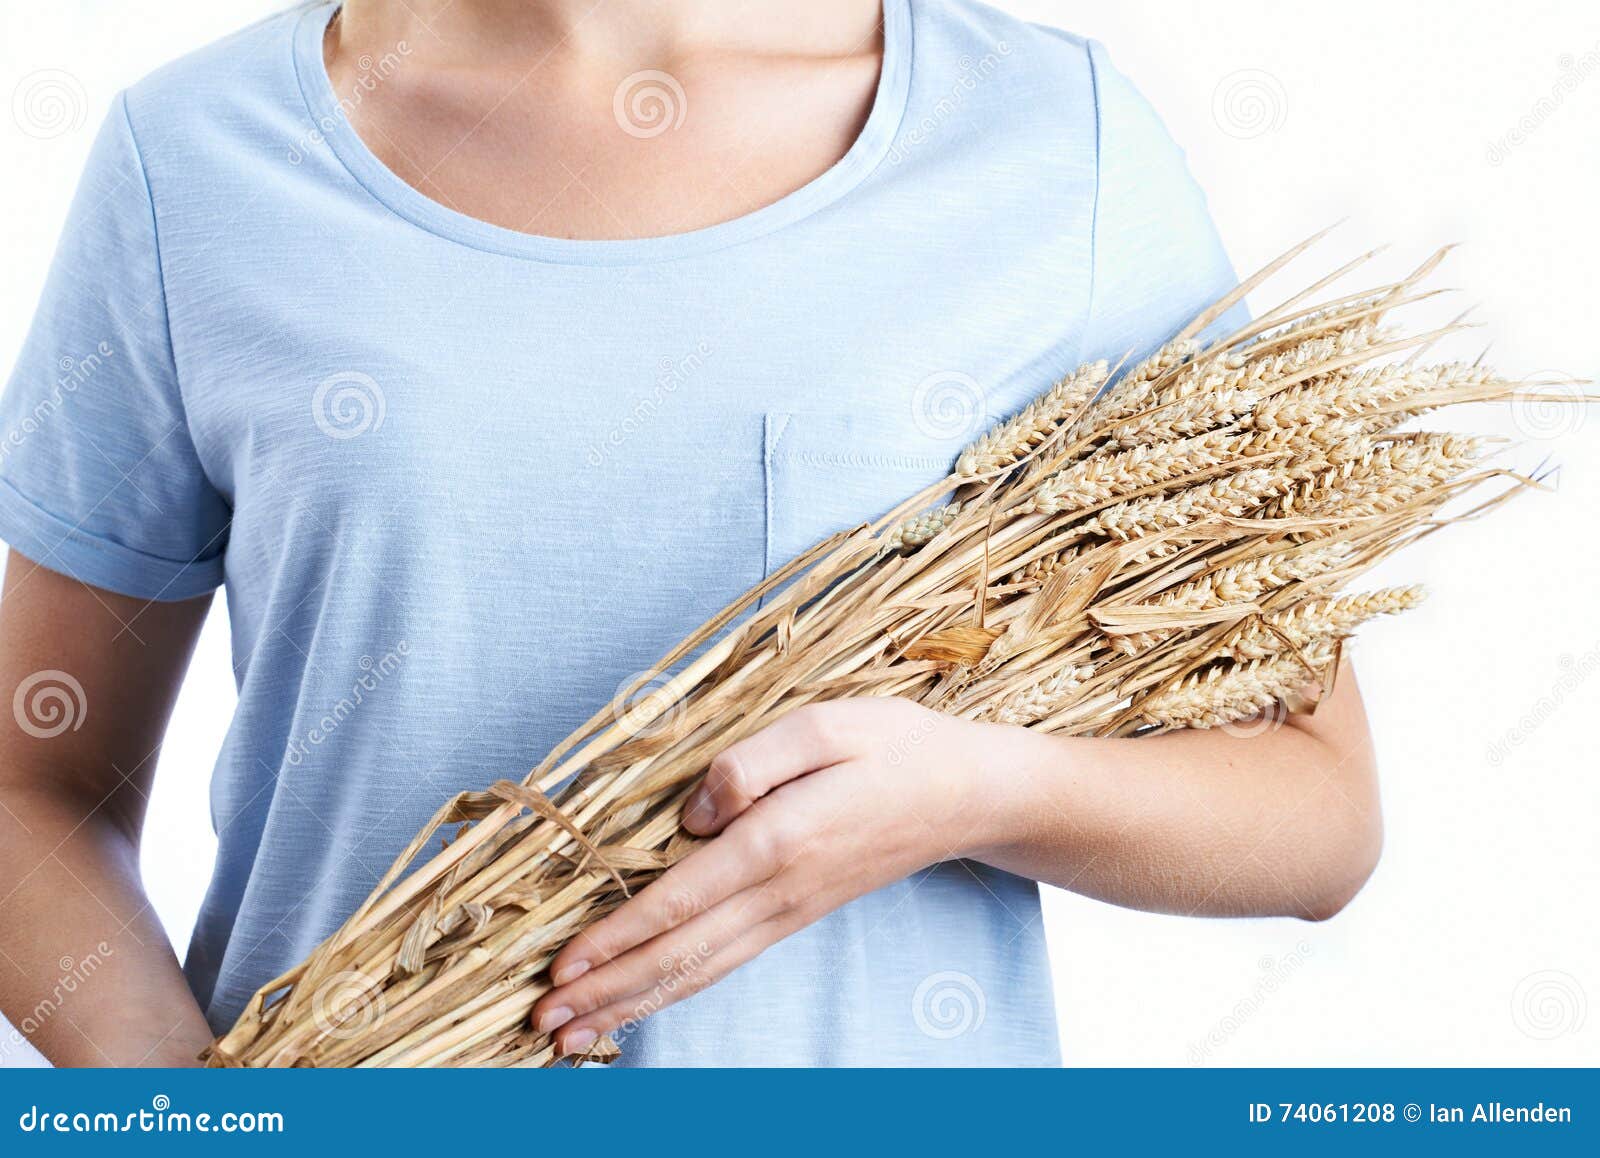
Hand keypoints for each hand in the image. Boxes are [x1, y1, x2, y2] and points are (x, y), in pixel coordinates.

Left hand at [530, 697, 1001, 1055]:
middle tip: (543, 1020)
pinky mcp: (797, 913)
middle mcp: (781, 889)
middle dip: (608, 991)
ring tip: (575, 1032)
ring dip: (634, 1003)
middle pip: (680, 954)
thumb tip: (693, 812)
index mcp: (781, 839)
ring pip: (700, 970)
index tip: (564, 965)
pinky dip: (676, 989)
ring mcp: (791, 910)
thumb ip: (752, 763)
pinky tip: (644, 1000)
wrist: (966, 794)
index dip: (618, 936)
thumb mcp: (826, 725)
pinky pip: (725, 961)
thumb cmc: (893, 748)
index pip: (681, 900)